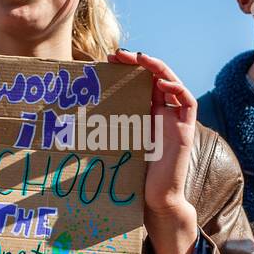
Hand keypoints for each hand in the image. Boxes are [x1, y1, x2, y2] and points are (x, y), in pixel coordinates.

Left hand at [111, 48, 198, 253]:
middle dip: (137, 62)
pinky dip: (177, 88)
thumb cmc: (131, 176)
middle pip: (154, 77)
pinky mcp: (186, 129)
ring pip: (172, 83)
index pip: (139, 81)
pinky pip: (187, 101)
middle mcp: (162, 112)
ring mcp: (175, 120)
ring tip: (140, 57)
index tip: (107, 59)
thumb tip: (66, 120)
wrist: (153, 200)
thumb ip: (102, 129)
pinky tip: (161, 82)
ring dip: (157, 67)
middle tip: (117, 54)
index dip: (126, 67)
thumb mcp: (114, 144)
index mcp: (145, 113)